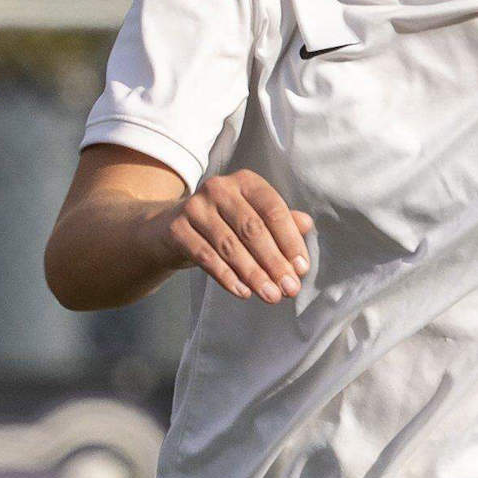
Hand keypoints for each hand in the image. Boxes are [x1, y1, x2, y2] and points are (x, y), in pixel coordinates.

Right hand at [156, 170, 314, 301]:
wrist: (171, 229)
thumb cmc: (224, 223)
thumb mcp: (253, 218)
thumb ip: (280, 221)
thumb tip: (306, 224)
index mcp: (245, 181)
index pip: (273, 210)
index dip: (290, 241)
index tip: (301, 269)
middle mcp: (219, 188)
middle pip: (252, 229)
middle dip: (274, 262)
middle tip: (289, 289)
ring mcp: (195, 207)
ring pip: (229, 245)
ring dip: (253, 274)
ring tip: (270, 295)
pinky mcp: (176, 228)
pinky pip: (205, 256)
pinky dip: (226, 276)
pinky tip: (242, 292)